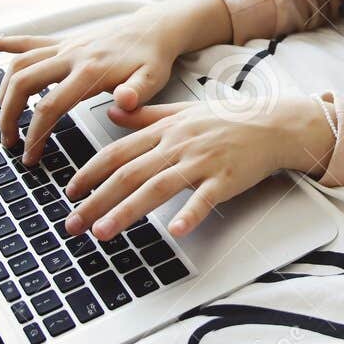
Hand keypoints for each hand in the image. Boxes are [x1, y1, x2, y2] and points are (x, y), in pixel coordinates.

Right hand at [0, 13, 180, 163]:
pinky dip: (4, 43)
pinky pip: (28, 40)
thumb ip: (138, 93)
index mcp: (90, 71)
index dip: (34, 134)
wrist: (156, 27)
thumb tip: (124, 101)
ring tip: (1, 115)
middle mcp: (71, 55)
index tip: (29, 156)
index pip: (50, 106)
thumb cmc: (153, 58)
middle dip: (8, 115)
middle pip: (23, 83)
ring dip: (4, 89)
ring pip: (20, 64)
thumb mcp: (154, 79)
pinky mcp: (63, 42)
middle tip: (9, 141)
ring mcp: (64, 47)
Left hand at [60, 95, 335, 238]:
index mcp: (165, 131)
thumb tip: (112, 112)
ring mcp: (202, 161)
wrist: (273, 122)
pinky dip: (191, 213)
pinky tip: (177, 230)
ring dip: (126, 211)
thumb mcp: (182, 111)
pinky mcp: (226, 178)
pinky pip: (205, 198)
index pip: (118, 152)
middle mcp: (178, 145)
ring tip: (102, 231)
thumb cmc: (228, 120)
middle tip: (72, 224)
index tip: (70, 193)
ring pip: (157, 187)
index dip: (90, 173)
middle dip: (96, 200)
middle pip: (129, 174)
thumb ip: (146, 116)